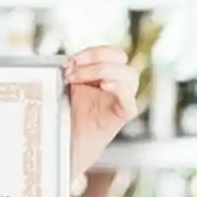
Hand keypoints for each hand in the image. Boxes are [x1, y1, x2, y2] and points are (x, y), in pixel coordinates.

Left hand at [64, 46, 139, 177]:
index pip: (111, 52)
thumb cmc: (67, 114)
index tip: (70, 61)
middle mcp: (119, 84)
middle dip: (94, 59)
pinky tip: (105, 86)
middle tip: (71, 71)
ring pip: (130, 75)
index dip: (92, 52)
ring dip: (101, 71)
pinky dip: (119, 90)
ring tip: (77, 79)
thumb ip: (72, 70)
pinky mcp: (122, 116)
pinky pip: (130, 101)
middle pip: (121, 58)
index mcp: (107, 74)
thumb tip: (67, 61)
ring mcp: (122, 99)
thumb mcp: (68, 85)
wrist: (66, 144)